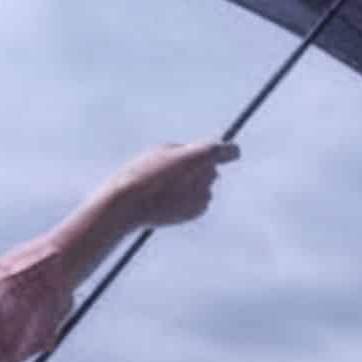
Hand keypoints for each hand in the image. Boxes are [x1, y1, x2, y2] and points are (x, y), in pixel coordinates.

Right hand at [102, 140, 239, 227]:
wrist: (130, 203)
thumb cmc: (143, 171)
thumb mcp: (163, 150)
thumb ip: (186, 152)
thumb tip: (198, 158)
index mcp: (202, 155)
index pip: (231, 151)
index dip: (228, 152)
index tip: (224, 154)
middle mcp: (208, 175)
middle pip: (213, 169)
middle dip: (199, 168)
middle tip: (174, 171)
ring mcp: (204, 194)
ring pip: (204, 185)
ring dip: (192, 185)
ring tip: (165, 187)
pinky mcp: (198, 211)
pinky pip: (199, 201)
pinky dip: (188, 200)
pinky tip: (168, 200)